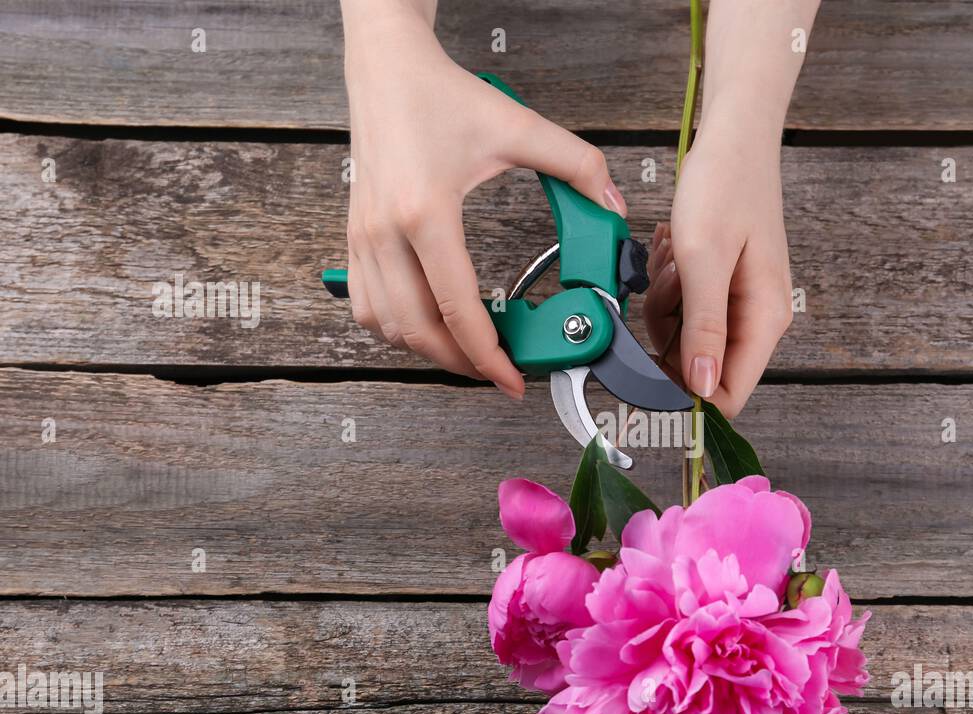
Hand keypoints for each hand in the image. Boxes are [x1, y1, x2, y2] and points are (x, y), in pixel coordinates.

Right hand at [340, 1, 626, 396]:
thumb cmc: (442, 95)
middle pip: (419, 332)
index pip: (457, 308)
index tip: (512, 379)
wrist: (386, 67)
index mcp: (426, 211)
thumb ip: (577, 165)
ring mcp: (363, 238)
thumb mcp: (519, 126)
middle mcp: (386, 231)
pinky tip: (428, 326)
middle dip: (461, 365)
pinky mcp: (354, 237)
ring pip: (387, 328)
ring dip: (427, 351)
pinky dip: (396, 330)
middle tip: (497, 373)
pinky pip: (366, 307)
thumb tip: (611, 206)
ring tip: (468, 353)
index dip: (487, 356)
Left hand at [642, 116, 791, 417]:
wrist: (732, 136)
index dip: (687, 396)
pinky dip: (666, 285)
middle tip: (670, 282)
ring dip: (664, 303)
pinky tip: (673, 251)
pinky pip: (679, 309)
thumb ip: (703, 327)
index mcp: (764, 319)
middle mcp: (755, 318)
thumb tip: (701, 386)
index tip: (649, 373)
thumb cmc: (726, 185)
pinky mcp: (718, 287)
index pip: (729, 394)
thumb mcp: (704, 258)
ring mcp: (736, 303)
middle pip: (697, 367)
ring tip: (674, 256)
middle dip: (668, 334)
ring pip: (680, 337)